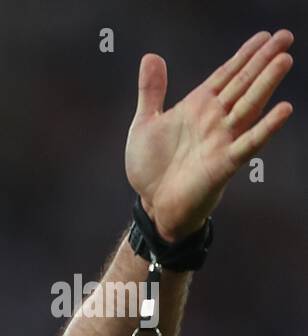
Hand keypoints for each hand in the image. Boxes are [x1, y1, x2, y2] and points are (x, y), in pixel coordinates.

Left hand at [125, 30, 294, 241]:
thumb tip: (151, 56)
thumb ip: (151, 91)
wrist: (152, 205)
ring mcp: (221, 139)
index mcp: (198, 107)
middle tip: (286, 36)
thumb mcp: (144, 123)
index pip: (226, 75)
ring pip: (249, 105)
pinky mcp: (224, 163)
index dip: (244, 55)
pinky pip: (248, 143)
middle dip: (263, 60)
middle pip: (243, 83)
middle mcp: (214, 119)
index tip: (264, 35)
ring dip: (266, 83)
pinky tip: (283, 109)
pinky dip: (265, 127)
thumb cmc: (151, 168)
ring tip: (284, 60)